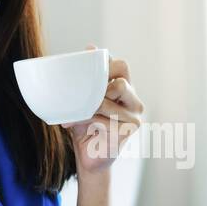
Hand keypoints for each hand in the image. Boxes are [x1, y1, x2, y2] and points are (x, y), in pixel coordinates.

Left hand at [61, 45, 144, 176]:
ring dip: (86, 108)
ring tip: (72, 114)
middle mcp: (134, 101)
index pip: (122, 66)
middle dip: (98, 88)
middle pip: (120, 82)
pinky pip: (103, 119)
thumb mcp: (84, 100)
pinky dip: (86, 121)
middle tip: (82, 98)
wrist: (87, 158)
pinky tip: (74, 125)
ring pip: (108, 101)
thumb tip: (91, 47)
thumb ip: (89, 78)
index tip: (86, 71)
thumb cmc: (86, 128)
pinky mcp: (128, 132)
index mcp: (126, 89)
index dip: (106, 64)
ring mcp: (134, 117)